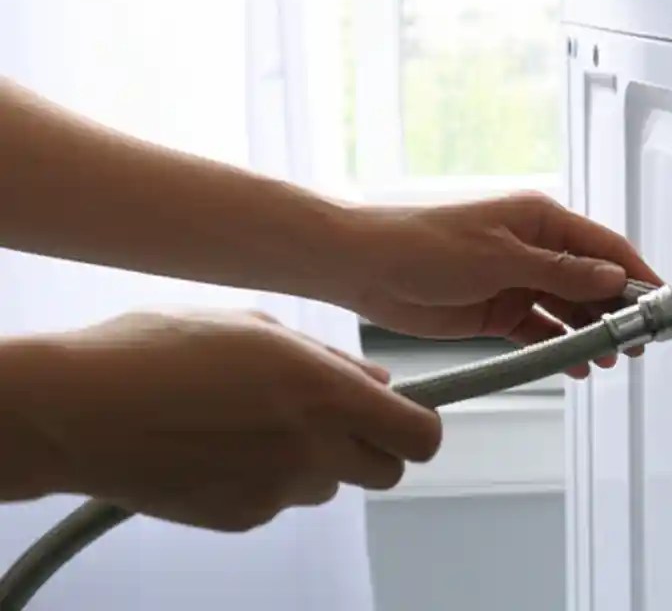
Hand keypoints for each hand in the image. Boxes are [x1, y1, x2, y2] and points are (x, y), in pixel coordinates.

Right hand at [27, 309, 440, 531]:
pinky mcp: (243, 519)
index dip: (419, 427)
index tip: (403, 416)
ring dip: (315, 462)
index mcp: (328, 394)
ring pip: (329, 485)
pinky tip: (219, 448)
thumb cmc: (162, 349)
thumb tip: (380, 383)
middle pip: (388, 472)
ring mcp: (279, 491)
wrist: (77, 412)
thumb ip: (332, 360)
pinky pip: (278, 500)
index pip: (421, 437)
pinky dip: (265, 480)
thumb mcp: (256, 326)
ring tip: (254, 424)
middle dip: (374, 448)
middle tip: (334, 420)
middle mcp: (315, 450)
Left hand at [339, 191, 663, 376]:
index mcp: (541, 220)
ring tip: (610, 360)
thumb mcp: (500, 258)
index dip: (638, 274)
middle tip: (638, 344)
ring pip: (570, 308)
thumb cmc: (427, 246)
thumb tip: (614, 277)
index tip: (663, 304)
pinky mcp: (498, 311)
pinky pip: (540, 331)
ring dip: (590, 332)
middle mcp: (535, 248)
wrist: (365, 268)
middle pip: (592, 280)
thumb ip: (560, 272)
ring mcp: (517, 280)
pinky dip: (559, 346)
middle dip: (618, 311)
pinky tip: (576, 365)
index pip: (605, 248)